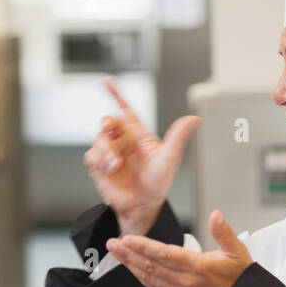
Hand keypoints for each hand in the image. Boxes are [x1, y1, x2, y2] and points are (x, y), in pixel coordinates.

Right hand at [83, 79, 199, 236]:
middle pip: (108, 122)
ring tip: (116, 165)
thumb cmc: (157, 182)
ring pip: (99, 139)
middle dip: (107, 123)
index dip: (116, 94)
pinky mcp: (99, 166)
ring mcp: (109, 153)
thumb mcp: (169, 158)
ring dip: (105, 150)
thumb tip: (194, 118)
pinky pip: (92, 155)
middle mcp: (122, 140)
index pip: (125, 109)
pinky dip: (99, 160)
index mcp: (138, 134)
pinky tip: (110, 169)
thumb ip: (178, 136)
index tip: (106, 81)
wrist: (143, 205)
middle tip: (110, 128)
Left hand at [106, 210, 252, 286]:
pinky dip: (141, 279)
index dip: (143, 247)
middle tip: (113, 244)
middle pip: (151, 266)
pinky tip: (133, 270)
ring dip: (131, 266)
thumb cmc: (241, 279)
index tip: (127, 240)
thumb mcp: (238, 251)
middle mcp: (187, 282)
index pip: (164, 255)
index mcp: (199, 267)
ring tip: (117, 254)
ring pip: (149, 278)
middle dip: (129, 254)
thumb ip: (223, 232)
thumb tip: (216, 214)